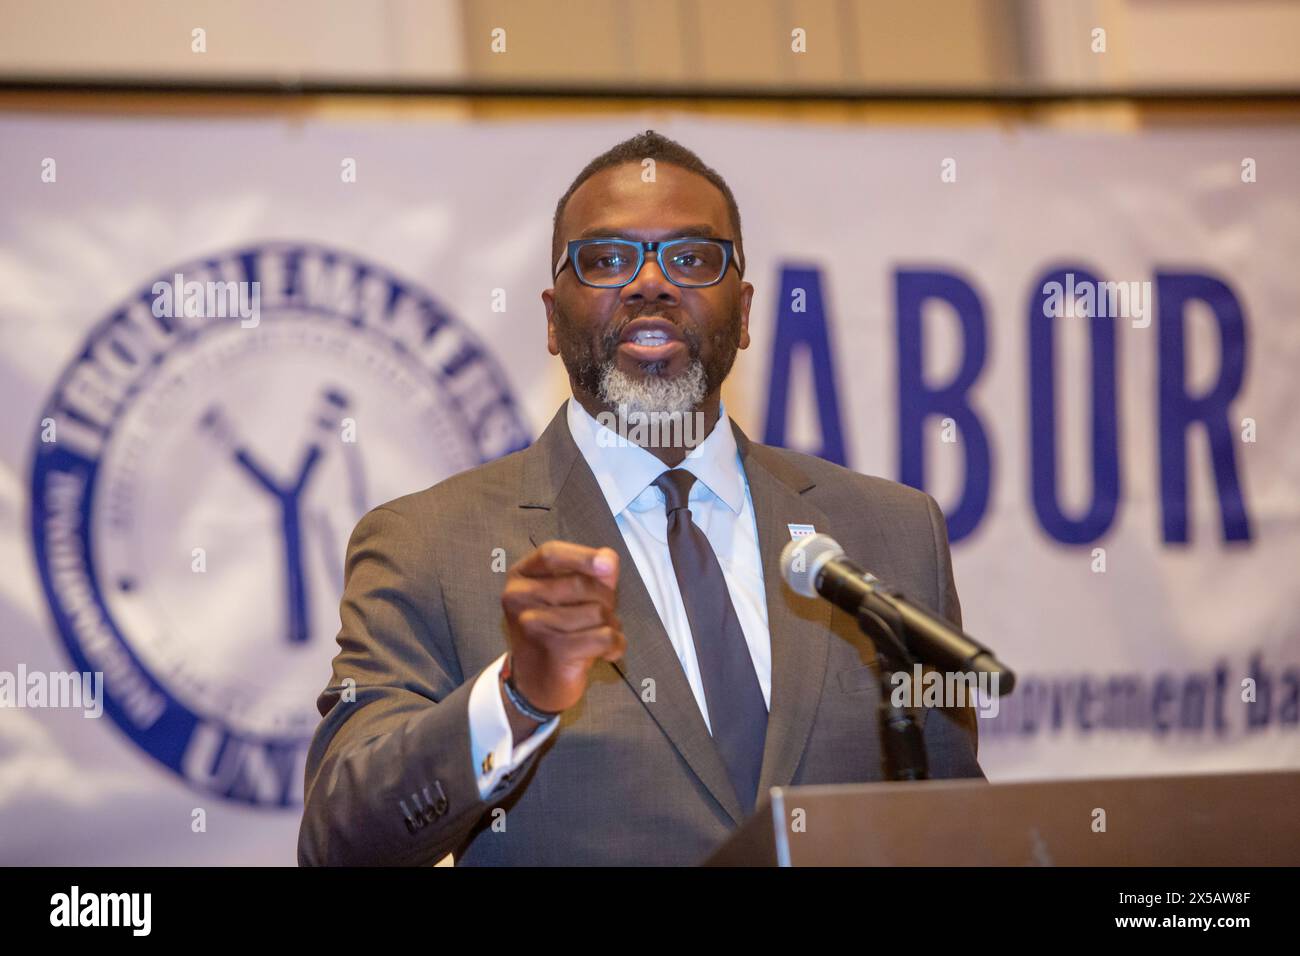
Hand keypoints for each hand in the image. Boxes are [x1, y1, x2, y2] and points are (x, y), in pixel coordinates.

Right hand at [500, 541, 626, 717]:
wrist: (534, 684)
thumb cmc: (554, 633)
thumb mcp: (566, 598)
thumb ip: (588, 574)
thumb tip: (608, 559)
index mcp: (520, 577)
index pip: (551, 554)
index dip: (583, 556)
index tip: (608, 563)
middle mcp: (519, 598)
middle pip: (582, 584)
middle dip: (606, 599)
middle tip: (602, 617)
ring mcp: (534, 625)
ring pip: (597, 611)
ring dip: (612, 625)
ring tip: (599, 636)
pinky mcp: (554, 650)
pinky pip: (604, 637)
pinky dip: (616, 645)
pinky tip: (607, 652)